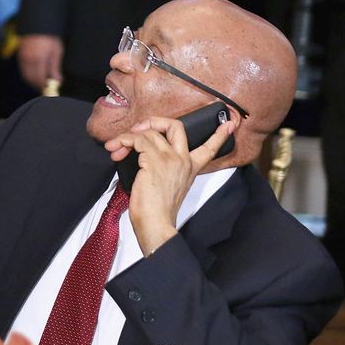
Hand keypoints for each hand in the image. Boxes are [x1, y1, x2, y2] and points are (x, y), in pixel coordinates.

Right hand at [17, 34, 63, 91]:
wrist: (38, 25)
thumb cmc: (50, 38)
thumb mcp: (56, 52)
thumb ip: (55, 68)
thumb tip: (57, 81)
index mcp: (39, 59)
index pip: (39, 79)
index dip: (44, 86)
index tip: (49, 90)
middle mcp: (28, 60)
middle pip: (31, 79)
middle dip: (38, 85)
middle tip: (45, 88)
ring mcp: (22, 58)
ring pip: (25, 76)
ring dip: (32, 81)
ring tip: (41, 82)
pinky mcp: (20, 56)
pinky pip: (23, 70)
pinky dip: (28, 75)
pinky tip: (35, 75)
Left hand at [103, 114, 235, 254]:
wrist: (156, 223)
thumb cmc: (157, 209)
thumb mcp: (168, 185)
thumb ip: (164, 167)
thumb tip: (141, 151)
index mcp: (190, 168)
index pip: (210, 148)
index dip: (219, 135)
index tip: (229, 124)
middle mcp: (183, 160)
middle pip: (176, 126)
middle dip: (155, 121)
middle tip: (138, 129)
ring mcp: (170, 159)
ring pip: (149, 133)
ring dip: (127, 136)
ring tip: (116, 148)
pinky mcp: (154, 161)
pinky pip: (137, 140)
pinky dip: (123, 141)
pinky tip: (116, 150)